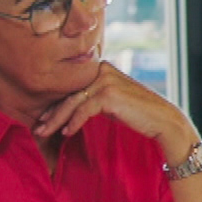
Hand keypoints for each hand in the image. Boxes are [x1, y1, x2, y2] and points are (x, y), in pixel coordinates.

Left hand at [33, 61, 196, 160]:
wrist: (162, 120)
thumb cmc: (138, 113)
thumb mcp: (112, 100)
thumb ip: (94, 97)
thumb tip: (69, 107)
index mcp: (101, 68)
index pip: (72, 86)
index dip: (56, 103)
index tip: (44, 118)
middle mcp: (102, 69)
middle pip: (69, 93)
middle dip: (52, 112)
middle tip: (38, 128)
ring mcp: (105, 80)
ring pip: (72, 102)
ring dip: (56, 120)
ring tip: (44, 133)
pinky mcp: (108, 94)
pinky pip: (83, 110)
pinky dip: (73, 123)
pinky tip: (66, 133)